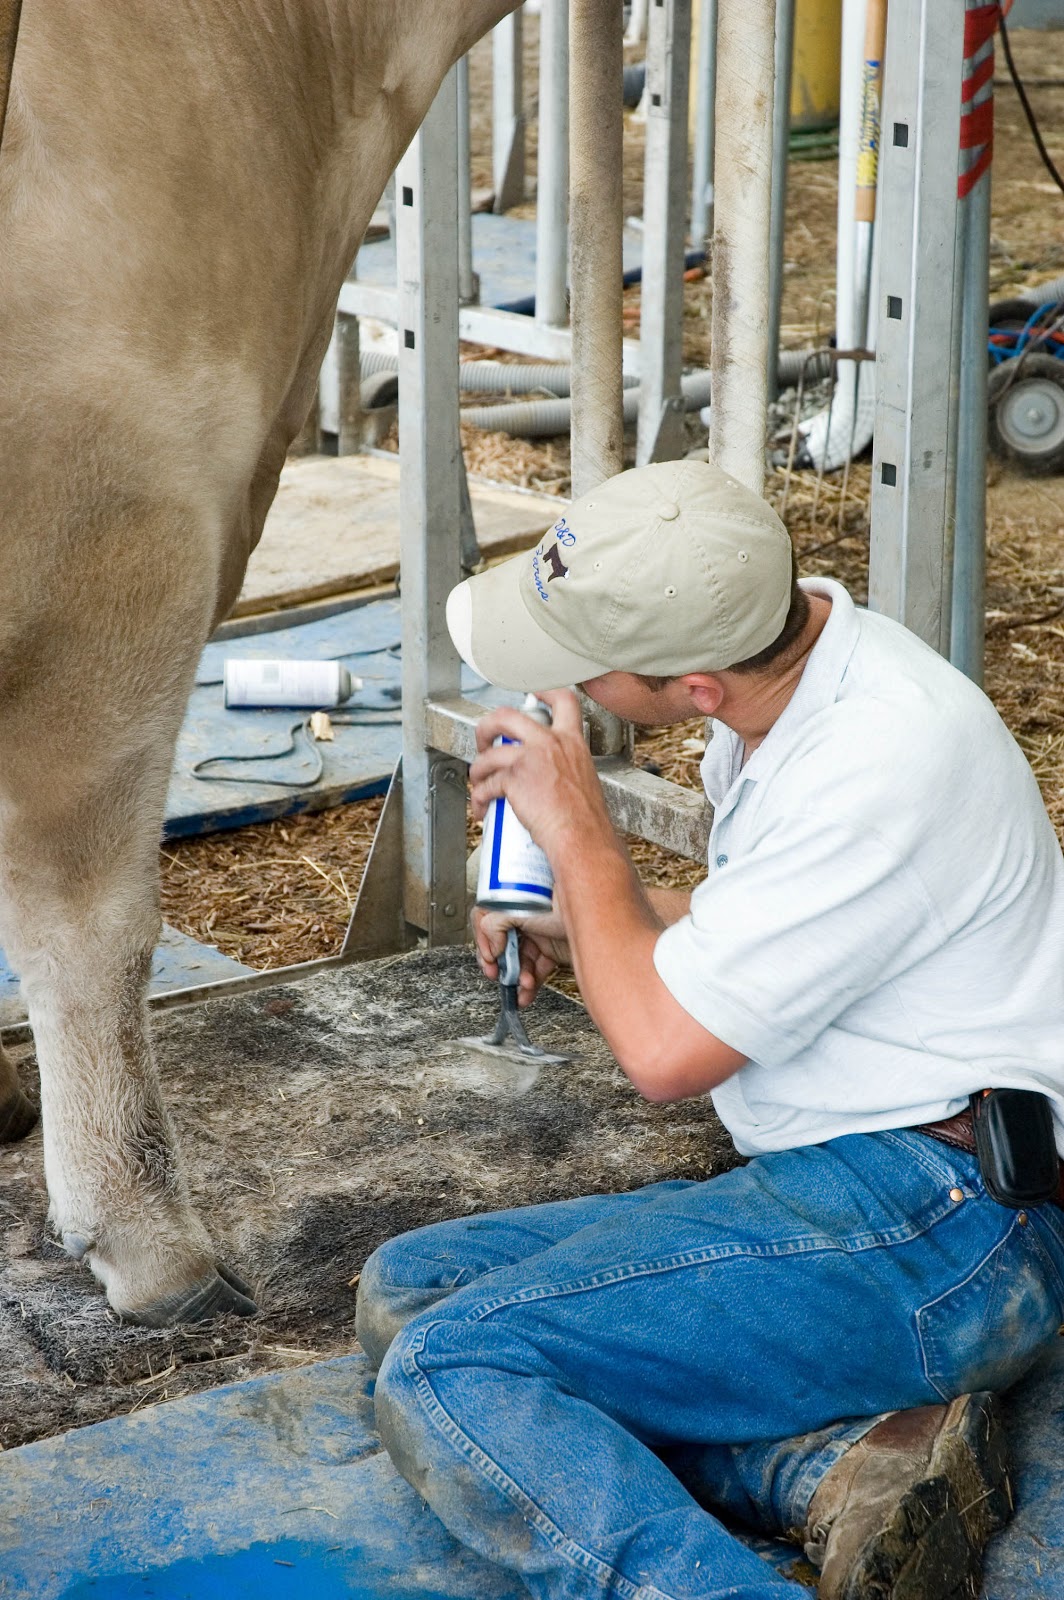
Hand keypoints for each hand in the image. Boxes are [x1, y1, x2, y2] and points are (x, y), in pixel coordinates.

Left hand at [469, 689, 609, 859]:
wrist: (583, 838)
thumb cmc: (586, 821)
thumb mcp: (584, 779)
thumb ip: (565, 766)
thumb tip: (547, 773)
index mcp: (572, 741)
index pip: (563, 700)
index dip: (544, 692)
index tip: (533, 695)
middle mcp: (550, 743)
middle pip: (507, 716)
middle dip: (487, 726)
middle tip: (485, 740)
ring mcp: (530, 759)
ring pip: (488, 755)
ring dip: (477, 770)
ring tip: (479, 782)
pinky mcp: (513, 780)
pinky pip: (485, 786)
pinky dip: (479, 799)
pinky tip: (483, 808)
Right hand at [472, 904, 571, 1007]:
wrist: (605, 915)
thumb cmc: (569, 899)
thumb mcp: (522, 907)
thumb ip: (496, 923)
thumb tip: (490, 947)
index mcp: (516, 898)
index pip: (487, 919)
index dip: (483, 940)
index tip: (489, 957)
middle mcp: (526, 915)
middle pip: (502, 943)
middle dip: (499, 963)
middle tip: (498, 976)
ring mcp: (541, 933)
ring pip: (520, 960)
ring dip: (516, 977)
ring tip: (522, 987)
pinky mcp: (554, 950)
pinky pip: (537, 969)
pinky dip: (530, 984)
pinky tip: (526, 994)